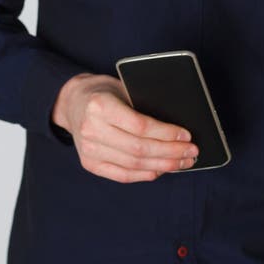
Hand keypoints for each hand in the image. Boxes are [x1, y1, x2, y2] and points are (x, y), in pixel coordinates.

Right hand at [51, 72, 198, 182]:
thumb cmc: (103, 92)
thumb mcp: (121, 88)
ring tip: (182, 162)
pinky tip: (160, 170)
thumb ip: (142, 106)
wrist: (72, 102)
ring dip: (162, 165)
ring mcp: (89, 150)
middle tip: (191, 151)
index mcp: (101, 105)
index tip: (186, 135)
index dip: (166, 133)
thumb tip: (177, 128)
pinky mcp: (89, 164)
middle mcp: (92, 129)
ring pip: (133, 164)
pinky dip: (145, 174)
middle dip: (170, 152)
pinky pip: (122, 175)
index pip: (140, 125)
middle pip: (139, 149)